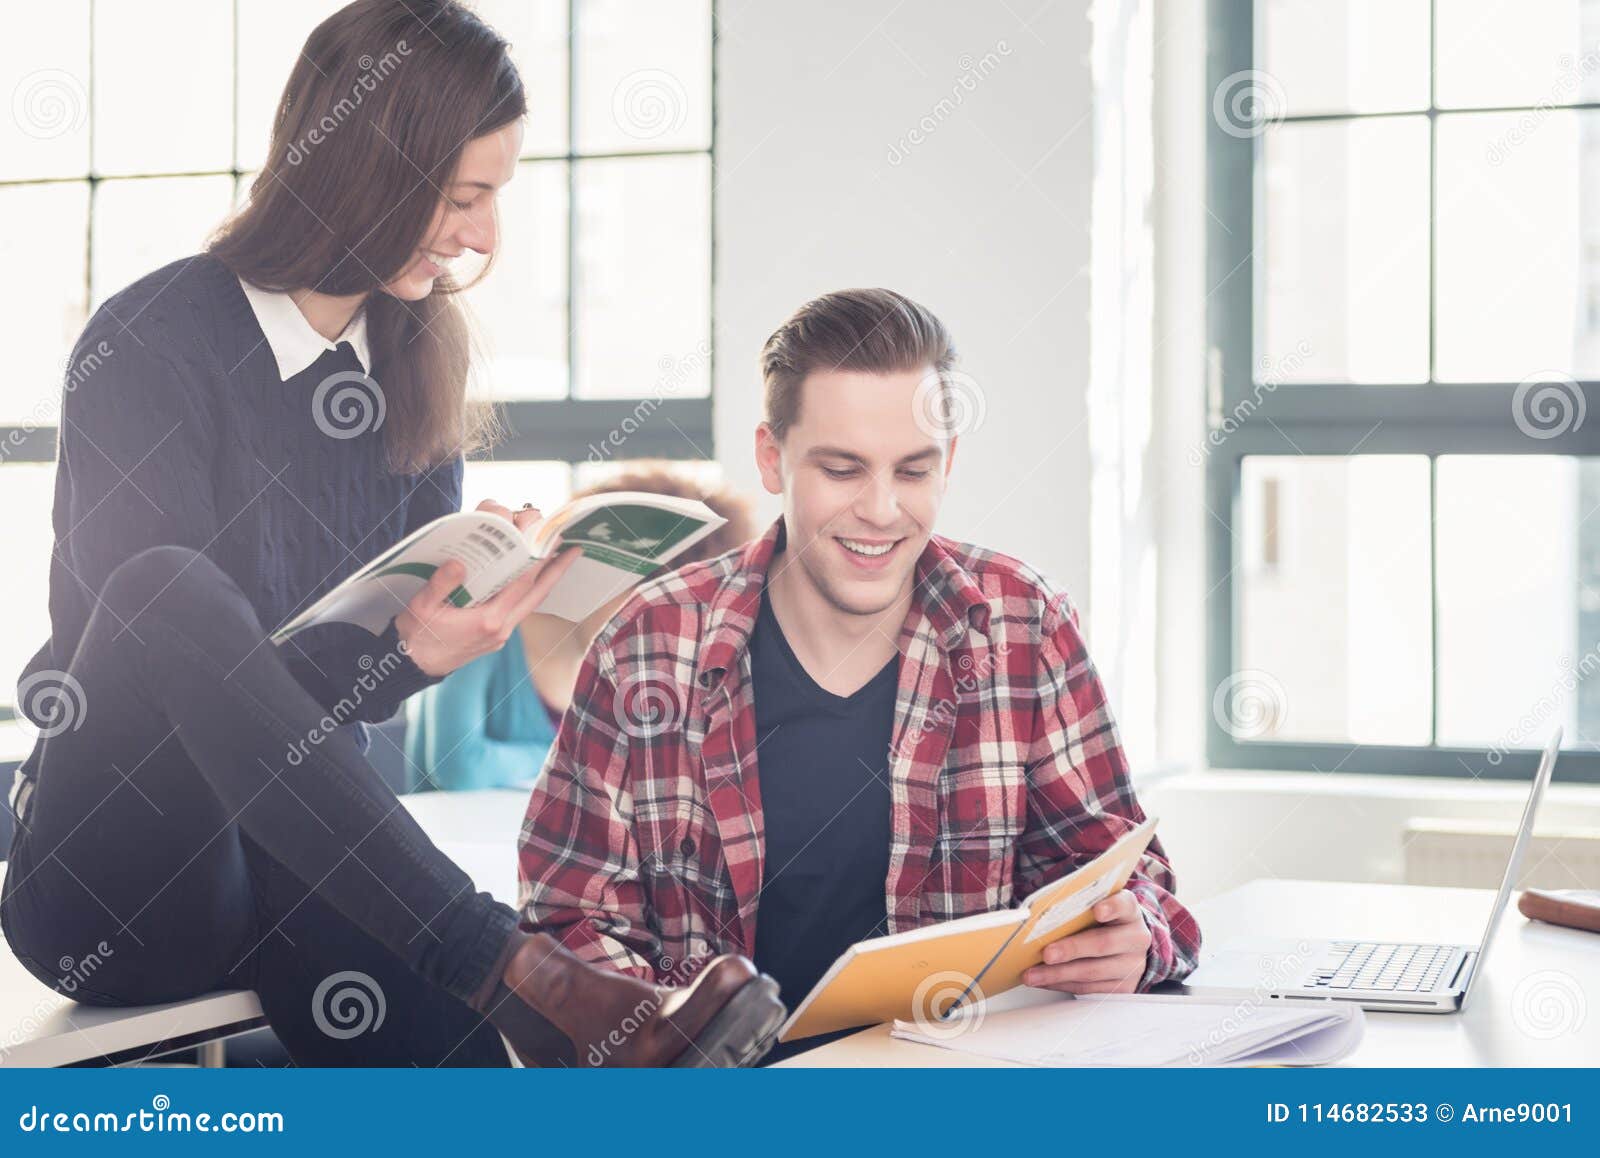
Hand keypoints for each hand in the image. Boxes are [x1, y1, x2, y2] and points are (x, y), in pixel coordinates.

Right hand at [395, 500, 579, 676]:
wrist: (411, 666)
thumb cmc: (416, 636)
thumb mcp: (422, 606)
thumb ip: (441, 584)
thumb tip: (459, 562)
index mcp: (487, 621)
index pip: (520, 586)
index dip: (538, 563)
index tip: (552, 543)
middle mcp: (501, 629)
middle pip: (537, 595)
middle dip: (557, 571)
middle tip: (574, 549)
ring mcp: (501, 635)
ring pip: (531, 604)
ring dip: (546, 581)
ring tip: (560, 559)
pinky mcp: (496, 636)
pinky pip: (520, 610)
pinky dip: (530, 592)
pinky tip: (532, 578)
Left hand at [1022, 890, 1150, 994]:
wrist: (1128, 945)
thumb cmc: (1105, 921)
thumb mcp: (1099, 906)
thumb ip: (1080, 905)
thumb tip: (1040, 913)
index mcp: (1129, 911)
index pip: (1124, 905)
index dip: (1112, 907)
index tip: (1097, 910)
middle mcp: (1135, 938)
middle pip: (1103, 943)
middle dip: (1071, 949)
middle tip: (1047, 954)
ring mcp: (1131, 965)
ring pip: (1093, 971)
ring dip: (1059, 974)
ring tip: (1033, 974)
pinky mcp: (1122, 987)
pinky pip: (1089, 988)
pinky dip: (1062, 985)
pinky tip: (1044, 981)